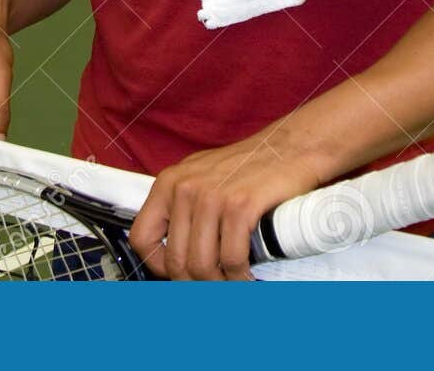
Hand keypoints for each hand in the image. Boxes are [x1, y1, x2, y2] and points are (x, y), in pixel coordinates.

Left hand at [127, 134, 330, 279]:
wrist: (291, 146)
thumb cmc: (249, 165)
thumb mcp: (202, 177)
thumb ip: (184, 207)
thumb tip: (175, 251)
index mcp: (169, 182)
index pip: (142, 237)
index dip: (157, 264)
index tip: (178, 273)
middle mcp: (185, 188)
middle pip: (175, 260)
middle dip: (195, 283)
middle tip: (212, 287)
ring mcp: (212, 197)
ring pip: (201, 264)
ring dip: (218, 284)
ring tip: (230, 285)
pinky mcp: (240, 206)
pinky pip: (231, 258)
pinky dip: (239, 277)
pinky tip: (245, 277)